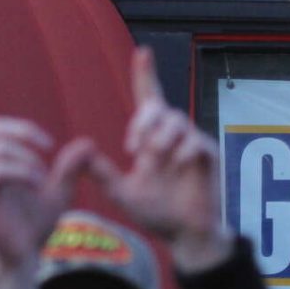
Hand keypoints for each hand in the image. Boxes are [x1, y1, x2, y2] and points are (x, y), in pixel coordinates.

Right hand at [0, 79, 94, 288]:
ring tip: (42, 177)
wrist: (24, 257)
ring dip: (26, 156)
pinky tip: (36, 183)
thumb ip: (71, 169)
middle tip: (49, 145)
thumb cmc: (36, 227)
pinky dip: (22, 171)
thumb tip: (88, 143)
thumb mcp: (59, 193)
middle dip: (24, 129)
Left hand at [89, 47, 231, 272]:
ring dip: (161, 139)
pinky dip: (183, 151)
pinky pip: (196, 142)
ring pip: (177, 123)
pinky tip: (177, 165)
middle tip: (132, 147)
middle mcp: (174, 136)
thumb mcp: (123, 192)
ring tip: (153, 160)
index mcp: (153, 139)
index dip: (146, 75)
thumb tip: (80, 151)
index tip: (143, 53)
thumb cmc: (158, 212)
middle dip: (143, 122)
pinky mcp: (209, 156)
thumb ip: (102, 173)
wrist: (185, 235)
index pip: (149, 100)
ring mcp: (193, 144)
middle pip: (160, 109)